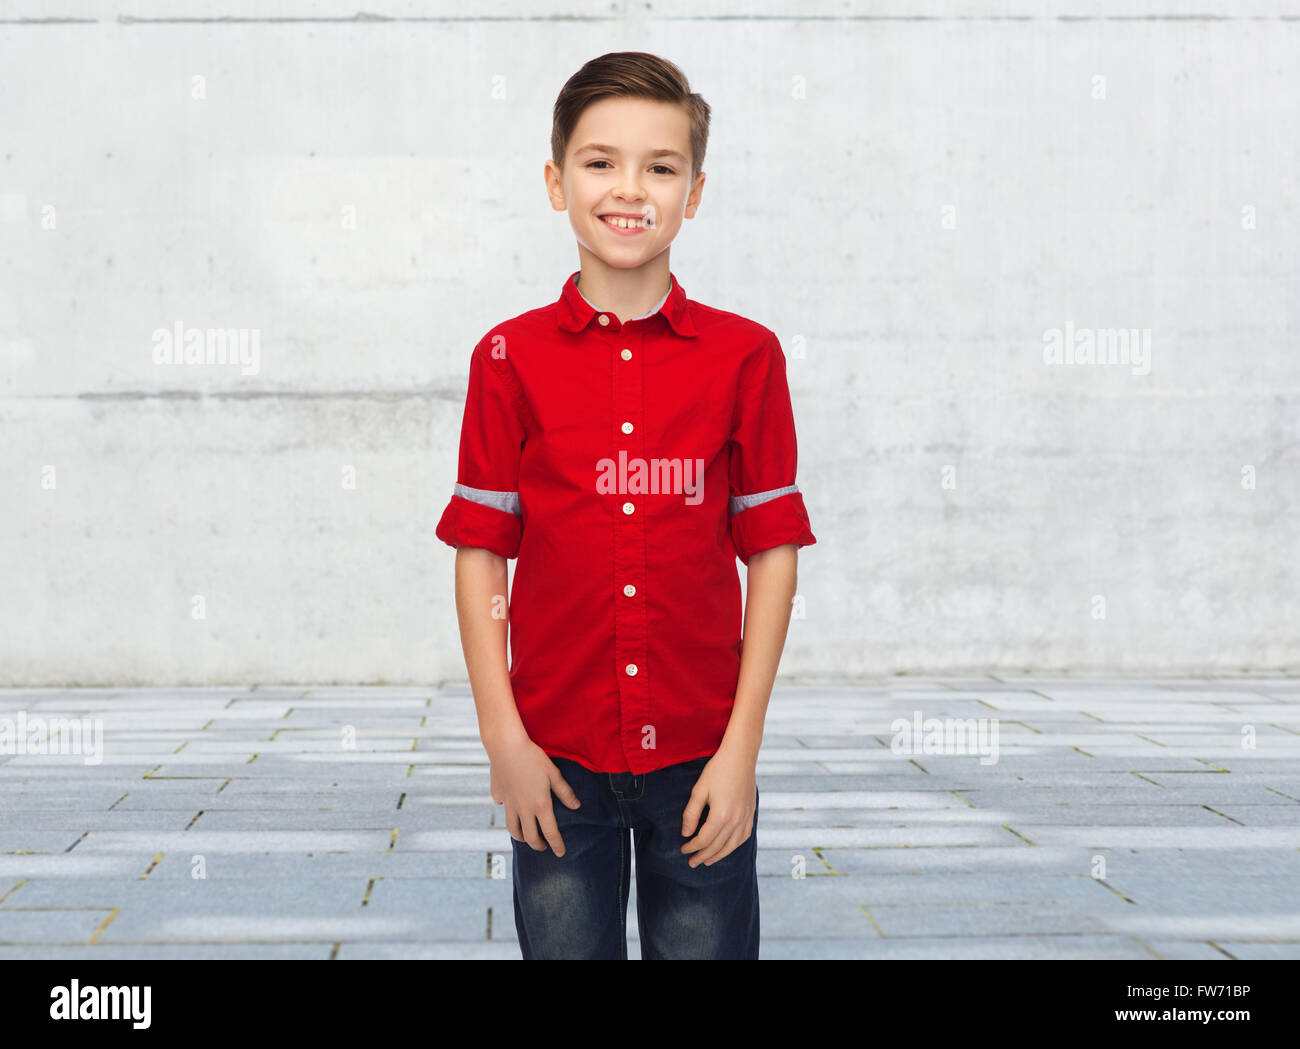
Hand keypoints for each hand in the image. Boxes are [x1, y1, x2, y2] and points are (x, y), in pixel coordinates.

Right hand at [487, 736, 580, 856]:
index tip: (561, 853)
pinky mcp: (498, 796)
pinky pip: (503, 809)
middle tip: (544, 846)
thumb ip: (565, 792)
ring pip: (513, 830)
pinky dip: (509, 813)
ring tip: (527, 836)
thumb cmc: (533, 757)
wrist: (506, 746)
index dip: (557, 845)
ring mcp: (509, 804)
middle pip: (530, 837)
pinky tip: (512, 809)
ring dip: (521, 837)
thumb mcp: (553, 773)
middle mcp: (523, 809)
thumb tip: (576, 807)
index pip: (550, 833)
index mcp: (540, 805)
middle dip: (538, 845)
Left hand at [680, 742, 756, 867]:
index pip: (704, 839)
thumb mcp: (699, 790)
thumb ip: (691, 813)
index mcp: (721, 815)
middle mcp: (736, 820)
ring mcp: (746, 818)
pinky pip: (744, 837)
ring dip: (719, 855)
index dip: (692, 847)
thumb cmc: (717, 770)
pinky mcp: (751, 813)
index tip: (683, 850)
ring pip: (732, 845)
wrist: (741, 756)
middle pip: (717, 846)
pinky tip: (727, 848)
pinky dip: (734, 846)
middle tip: (691, 862)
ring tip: (707, 861)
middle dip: (702, 856)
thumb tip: (685, 833)